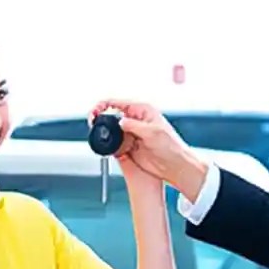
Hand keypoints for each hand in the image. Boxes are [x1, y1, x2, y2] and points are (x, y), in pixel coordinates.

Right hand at [88, 99, 207, 199]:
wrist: (175, 166)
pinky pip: (115, 143)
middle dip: (102, 118)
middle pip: (113, 115)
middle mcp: (137, 121)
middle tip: (94, 122)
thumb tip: (120, 121)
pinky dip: (110, 144)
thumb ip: (134, 126)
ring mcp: (132, 134)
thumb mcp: (153, 133)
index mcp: (143, 111)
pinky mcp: (130, 146)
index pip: (119, 103)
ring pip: (112, 130)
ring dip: (106, 133)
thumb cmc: (171, 147)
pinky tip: (109, 146)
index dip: (104, 105)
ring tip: (101, 135)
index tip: (96, 111)